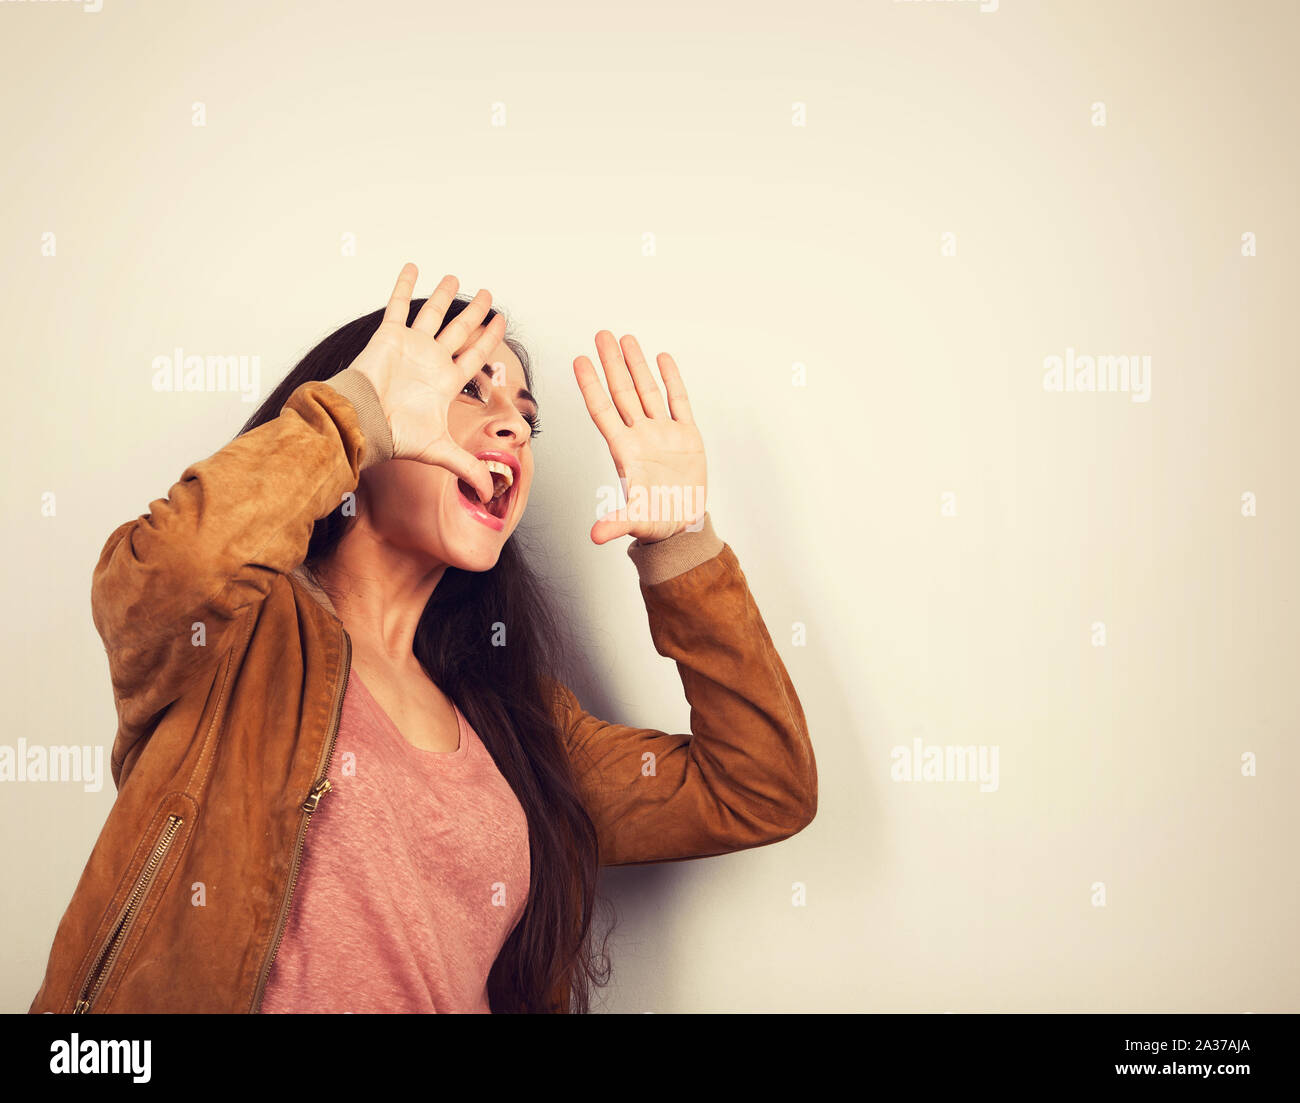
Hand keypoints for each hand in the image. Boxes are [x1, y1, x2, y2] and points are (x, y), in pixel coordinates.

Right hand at [346, 262, 502, 504]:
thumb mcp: (441, 452)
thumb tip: (492, 497)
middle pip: (460, 331)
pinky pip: (398, 305)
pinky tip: (413, 266)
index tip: (502, 321)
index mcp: (445, 383)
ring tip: (457, 277)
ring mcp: (411, 347)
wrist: (363, 424)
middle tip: (489, 295)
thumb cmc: (395, 436)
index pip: (475, 356)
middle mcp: (431, 361)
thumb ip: (468, 469)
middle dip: (476, 313)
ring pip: (433, 314)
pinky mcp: (390, 336)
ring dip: (445, 295)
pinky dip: (404, 285)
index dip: (491, 340)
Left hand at [573, 331, 707, 544]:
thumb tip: (595, 537)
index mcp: (625, 451)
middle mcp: (640, 436)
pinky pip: (678, 401)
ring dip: (637, 365)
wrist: (682, 525)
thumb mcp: (636, 521)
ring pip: (647, 391)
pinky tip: (662, 358)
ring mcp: (663, 433)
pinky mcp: (687, 435)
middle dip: (612, 363)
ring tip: (626, 338)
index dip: (591, 385)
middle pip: (622, 392)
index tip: (579, 360)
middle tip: (601, 334)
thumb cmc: (655, 522)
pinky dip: (671, 379)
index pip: (603, 411)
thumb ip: (617, 523)